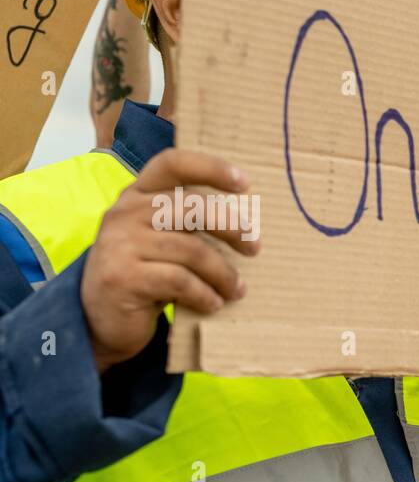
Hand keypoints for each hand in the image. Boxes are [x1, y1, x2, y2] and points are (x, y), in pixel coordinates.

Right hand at [81, 149, 259, 372]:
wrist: (101, 318)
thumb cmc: (146, 274)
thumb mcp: (163, 240)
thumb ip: (187, 223)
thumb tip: (247, 225)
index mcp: (137, 195)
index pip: (172, 164)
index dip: (210, 168)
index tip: (244, 182)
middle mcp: (125, 212)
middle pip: (192, 208)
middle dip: (231, 228)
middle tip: (254, 248)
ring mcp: (120, 244)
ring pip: (192, 250)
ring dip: (223, 273)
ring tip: (237, 289)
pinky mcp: (122, 277)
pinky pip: (180, 281)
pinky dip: (204, 295)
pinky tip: (213, 304)